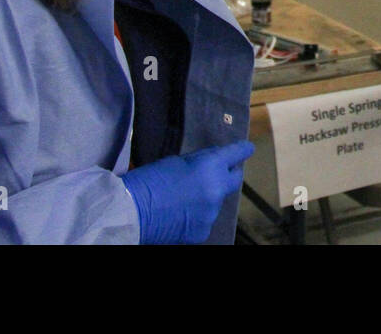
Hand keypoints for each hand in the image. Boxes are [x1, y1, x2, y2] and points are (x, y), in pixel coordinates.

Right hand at [121, 140, 254, 243]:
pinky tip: (180, 214)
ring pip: (216, 201)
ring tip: (186, 198)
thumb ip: (199, 161)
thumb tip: (212, 163)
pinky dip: (197, 215)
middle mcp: (216, 190)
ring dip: (208, 197)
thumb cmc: (149, 180)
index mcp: (210, 167)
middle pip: (235, 180)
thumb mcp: (176, 161)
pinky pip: (205, 219)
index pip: (236, 154)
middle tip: (221, 172)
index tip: (248, 149)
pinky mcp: (202, 231)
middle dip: (230, 174)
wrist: (132, 212)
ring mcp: (211, 213)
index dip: (242, 150)